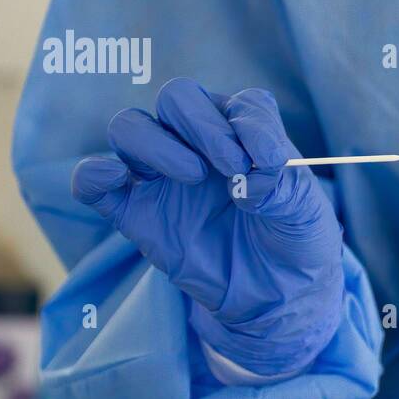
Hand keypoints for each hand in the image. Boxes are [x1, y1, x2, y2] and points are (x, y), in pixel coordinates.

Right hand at [72, 77, 343, 376]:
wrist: (273, 300)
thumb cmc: (294, 245)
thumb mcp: (306, 214)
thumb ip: (282, 183)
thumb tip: (248, 171)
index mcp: (245, 135)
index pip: (238, 104)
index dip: (248, 124)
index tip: (266, 160)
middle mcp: (199, 144)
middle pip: (176, 98)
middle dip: (201, 124)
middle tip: (230, 168)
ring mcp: (162, 176)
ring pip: (130, 127)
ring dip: (156, 143)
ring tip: (193, 177)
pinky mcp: (135, 212)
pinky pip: (92, 181)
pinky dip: (94, 172)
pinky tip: (117, 178)